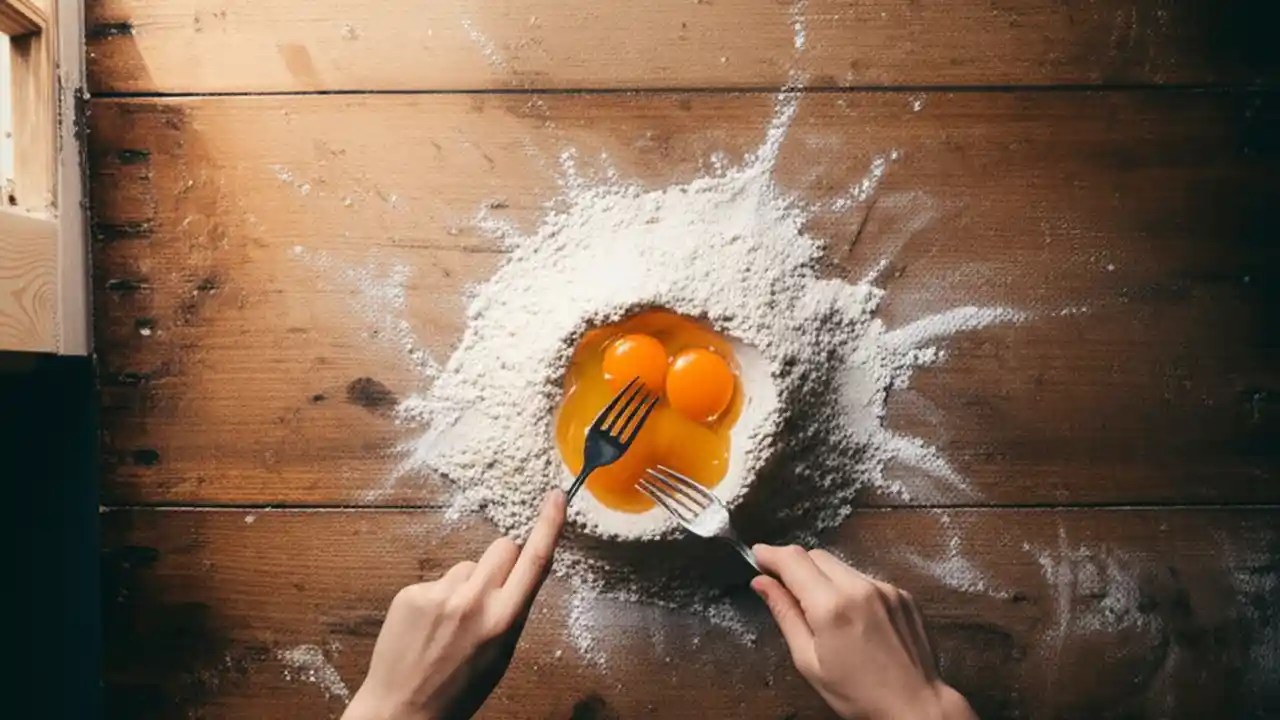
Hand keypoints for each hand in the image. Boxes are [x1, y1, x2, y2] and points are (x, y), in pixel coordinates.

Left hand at [343, 489, 566, 719]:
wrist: (402, 710)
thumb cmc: (458, 690)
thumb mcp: (502, 655)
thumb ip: (511, 612)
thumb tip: (517, 577)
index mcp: (504, 621)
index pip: (535, 561)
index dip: (549, 525)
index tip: (556, 496)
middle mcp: (474, 602)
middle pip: (503, 548)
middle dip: (503, 561)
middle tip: (490, 591)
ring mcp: (440, 594)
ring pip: (468, 566)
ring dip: (465, 585)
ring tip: (449, 624)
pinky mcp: (412, 593)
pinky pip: (437, 581)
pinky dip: (437, 599)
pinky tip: (428, 627)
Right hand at [751, 545, 975, 719]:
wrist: (914, 706)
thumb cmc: (857, 694)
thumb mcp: (809, 661)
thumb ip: (785, 615)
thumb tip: (762, 583)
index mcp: (832, 606)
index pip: (793, 560)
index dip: (770, 554)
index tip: (757, 555)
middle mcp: (860, 587)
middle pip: (816, 556)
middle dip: (795, 565)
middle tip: (783, 585)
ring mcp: (885, 588)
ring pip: (841, 566)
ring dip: (822, 577)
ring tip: (821, 609)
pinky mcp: (902, 594)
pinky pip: (864, 578)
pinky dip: (849, 588)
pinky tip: (851, 617)